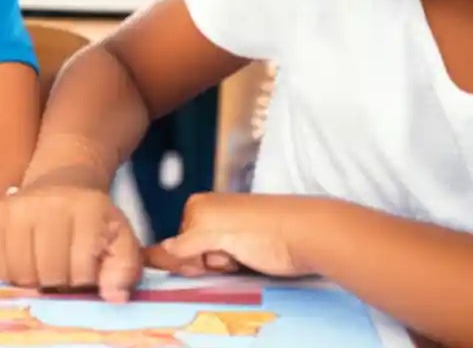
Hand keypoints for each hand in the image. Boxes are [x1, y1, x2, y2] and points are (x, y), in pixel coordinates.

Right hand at [0, 184, 141, 302]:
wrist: (60, 183)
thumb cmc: (92, 220)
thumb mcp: (121, 239)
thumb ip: (125, 270)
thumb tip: (114, 297)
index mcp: (86, 208)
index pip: (80, 271)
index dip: (85, 280)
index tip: (87, 268)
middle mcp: (48, 203)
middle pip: (48, 274)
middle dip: (59, 282)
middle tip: (64, 269)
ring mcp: (15, 208)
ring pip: (20, 274)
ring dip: (34, 280)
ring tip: (45, 266)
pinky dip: (12, 273)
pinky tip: (26, 261)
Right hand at [150, 193, 330, 277]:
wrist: (309, 234)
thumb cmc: (262, 233)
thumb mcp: (217, 236)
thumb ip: (187, 244)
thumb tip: (163, 249)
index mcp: (197, 206)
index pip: (175, 243)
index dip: (187, 259)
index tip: (202, 265)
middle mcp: (210, 212)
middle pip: (191, 251)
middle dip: (205, 261)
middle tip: (229, 258)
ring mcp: (229, 225)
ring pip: (209, 257)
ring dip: (221, 264)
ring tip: (242, 257)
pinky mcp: (245, 237)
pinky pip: (226, 257)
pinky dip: (233, 263)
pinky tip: (247, 260)